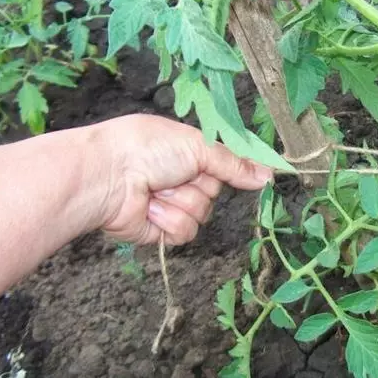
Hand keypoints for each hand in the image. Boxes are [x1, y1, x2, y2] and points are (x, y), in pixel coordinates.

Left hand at [94, 114, 272, 244]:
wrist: (108, 177)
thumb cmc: (147, 149)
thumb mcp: (198, 146)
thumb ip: (234, 164)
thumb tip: (269, 175)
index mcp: (187, 152)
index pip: (224, 166)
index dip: (235, 171)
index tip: (255, 175)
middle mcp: (180, 178)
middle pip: (215, 192)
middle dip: (199, 184)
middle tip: (175, 173)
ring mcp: (171, 205)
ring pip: (201, 214)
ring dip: (181, 201)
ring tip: (156, 190)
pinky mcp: (161, 230)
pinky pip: (185, 231)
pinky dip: (169, 219)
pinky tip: (150, 208)